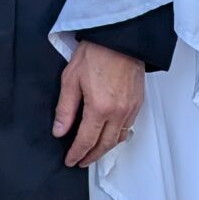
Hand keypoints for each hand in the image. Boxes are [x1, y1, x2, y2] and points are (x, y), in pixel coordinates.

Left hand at [53, 40, 144, 166]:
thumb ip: (65, 109)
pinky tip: (110, 135)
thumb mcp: (71, 80)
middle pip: (105, 144)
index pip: (87, 140)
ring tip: (94, 152)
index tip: (70, 160)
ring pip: (119, 138)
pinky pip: (128, 127)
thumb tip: (59, 130)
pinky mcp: (138, 102)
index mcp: (100, 108)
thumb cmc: (96, 53)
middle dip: (92, 156)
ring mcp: (131, 108)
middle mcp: (118, 112)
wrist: (120, 38)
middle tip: (81, 161)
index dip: (77, 153)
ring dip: (106, 148)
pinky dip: (118, 136)